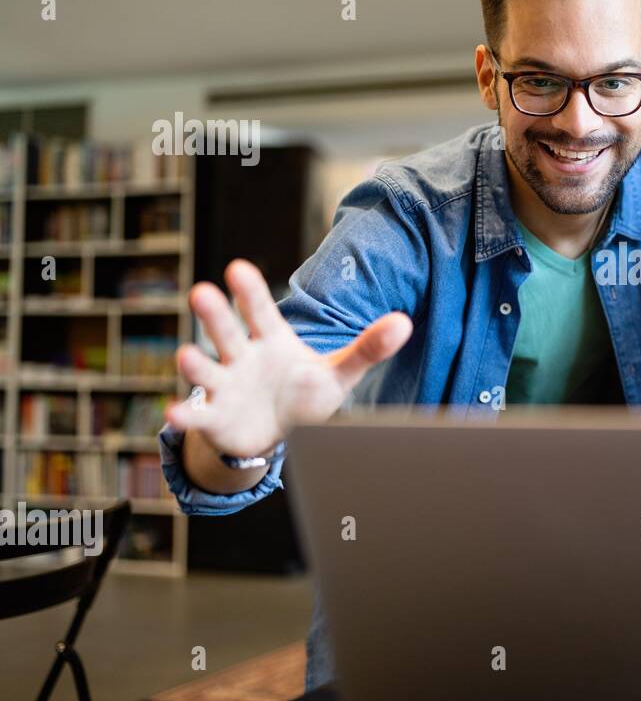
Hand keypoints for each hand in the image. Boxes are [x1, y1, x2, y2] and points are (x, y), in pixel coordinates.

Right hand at [164, 259, 412, 456]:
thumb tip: (405, 322)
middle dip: (215, 314)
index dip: (250, 291)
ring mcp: (225, 386)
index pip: (260, 311)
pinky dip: (187, 416)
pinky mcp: (216, 418)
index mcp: (271, 340)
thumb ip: (369, 347)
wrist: (280, 432)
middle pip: (227, 332)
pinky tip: (175, 413)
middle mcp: (242, 357)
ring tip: (186, 355)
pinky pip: (199, 416)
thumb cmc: (306, 392)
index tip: (238, 268)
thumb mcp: (339, 371)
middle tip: (201, 291)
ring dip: (195, 363)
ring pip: (207, 371)